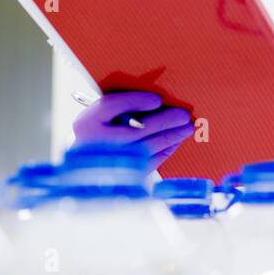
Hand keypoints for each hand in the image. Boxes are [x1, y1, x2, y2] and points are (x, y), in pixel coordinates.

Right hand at [71, 91, 194, 168]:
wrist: (87, 165)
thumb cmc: (98, 133)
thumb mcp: (100, 115)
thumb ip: (119, 105)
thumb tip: (154, 101)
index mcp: (87, 123)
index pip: (111, 106)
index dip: (136, 101)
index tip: (157, 100)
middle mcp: (97, 144)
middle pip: (135, 130)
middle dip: (164, 121)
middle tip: (183, 115)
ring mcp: (111, 162)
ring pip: (146, 148)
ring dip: (171, 136)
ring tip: (186, 128)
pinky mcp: (124, 174)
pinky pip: (150, 162)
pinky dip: (166, 151)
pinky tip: (176, 142)